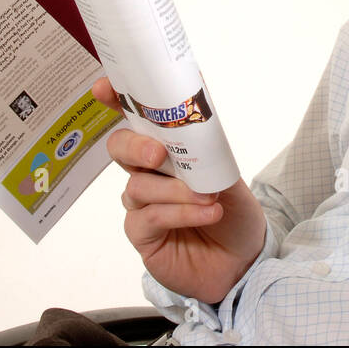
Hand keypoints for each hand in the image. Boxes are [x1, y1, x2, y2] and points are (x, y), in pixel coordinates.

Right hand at [93, 77, 266, 304]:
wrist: (244, 259)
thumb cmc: (234, 211)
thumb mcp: (228, 172)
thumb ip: (206, 149)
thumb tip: (192, 124)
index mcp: (168, 148)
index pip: (137, 119)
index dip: (117, 100)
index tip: (104, 88)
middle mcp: (149, 172)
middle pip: (121, 147)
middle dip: (135, 146)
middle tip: (158, 154)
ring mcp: (142, 203)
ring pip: (138, 185)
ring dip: (176, 190)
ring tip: (209, 198)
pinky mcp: (142, 234)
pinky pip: (149, 217)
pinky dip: (180, 212)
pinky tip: (206, 213)